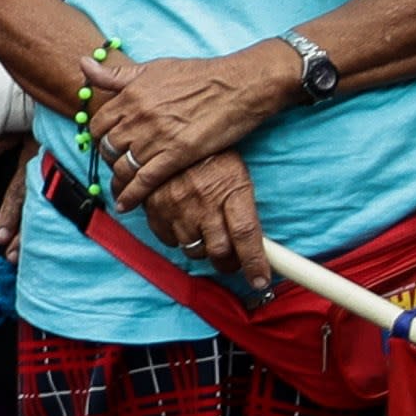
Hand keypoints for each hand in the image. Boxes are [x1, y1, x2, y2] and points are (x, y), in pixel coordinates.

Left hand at [84, 47, 285, 199]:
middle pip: (108, 147)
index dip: (99, 137)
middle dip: (110, 158)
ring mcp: (157, 137)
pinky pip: (144, 181)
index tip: (107, 143)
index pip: (98, 124)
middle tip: (117, 164)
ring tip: (120, 187)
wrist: (239, 85)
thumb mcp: (154, 68)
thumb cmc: (199, 74)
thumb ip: (117, 74)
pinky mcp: (177, 154)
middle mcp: (139, 116)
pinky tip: (125, 205)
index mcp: (131, 95)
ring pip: (123, 166)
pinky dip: (131, 195)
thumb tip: (83, 64)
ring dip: (119, 180)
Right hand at [137, 149, 272, 287]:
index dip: (254, 263)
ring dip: (203, 249)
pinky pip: (169, 240)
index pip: (246, 236)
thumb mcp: (238, 176)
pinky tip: (185, 226)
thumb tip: (256, 244)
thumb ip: (244, 209)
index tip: (260, 281)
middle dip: (228, 262)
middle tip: (233, 260)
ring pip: (194, 249)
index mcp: (232, 191)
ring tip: (207, 236)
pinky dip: (179, 239)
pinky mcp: (156, 209)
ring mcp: (178, 207)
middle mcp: (205, 203)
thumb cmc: (213, 157)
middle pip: (219, 250)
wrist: (171, 135)